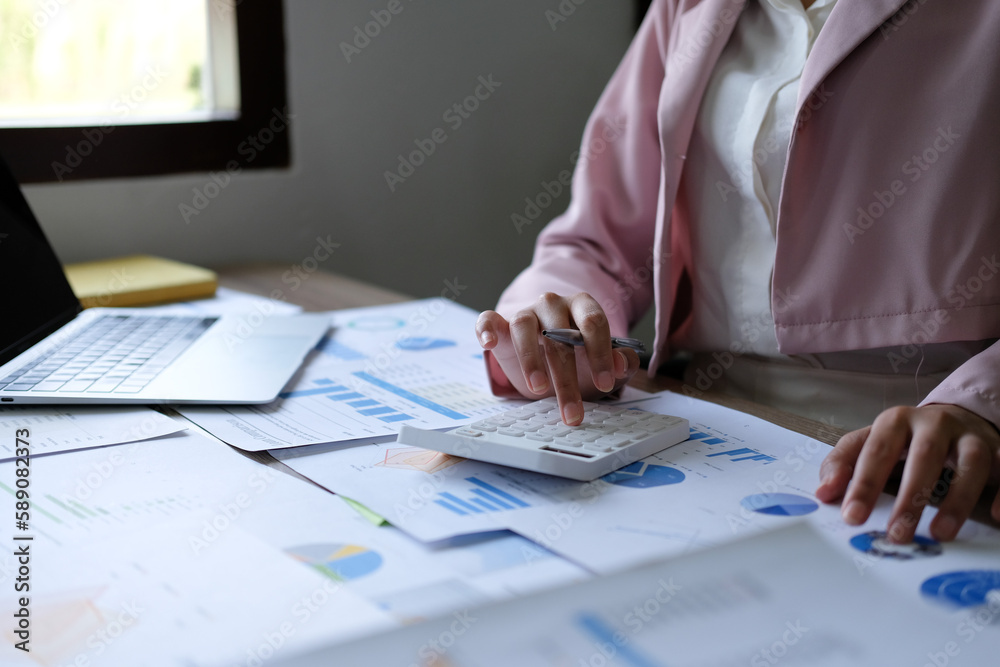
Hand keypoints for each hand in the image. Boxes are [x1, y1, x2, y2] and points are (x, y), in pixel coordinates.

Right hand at [476, 292, 639, 424]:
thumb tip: (622, 363)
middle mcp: (553, 304)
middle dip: (567, 377)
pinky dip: (486, 329)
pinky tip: (489, 343)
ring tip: (538, 389)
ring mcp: (525, 312)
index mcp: (582, 307)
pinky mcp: (500, 324)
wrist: (549, 359)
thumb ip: (620, 362)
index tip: (605, 384)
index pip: (593, 322)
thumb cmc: (579, 359)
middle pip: (559, 334)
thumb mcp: (603, 364)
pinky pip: (488, 319)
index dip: (600, 353)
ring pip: (524, 325)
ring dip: (531, 359)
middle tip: (572, 410)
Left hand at [816, 404, 999, 542]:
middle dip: (910, 497)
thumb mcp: (868, 444)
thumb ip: (842, 464)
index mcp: (896, 420)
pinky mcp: (998, 451)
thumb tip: (822, 494)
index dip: (864, 484)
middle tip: (897, 535)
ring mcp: (970, 436)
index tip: (852, 516)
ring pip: (971, 462)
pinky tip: (997, 516)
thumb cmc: (902, 440)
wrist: (952, 418)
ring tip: (940, 534)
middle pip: (924, 456)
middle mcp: (935, 423)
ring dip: (957, 499)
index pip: (876, 451)